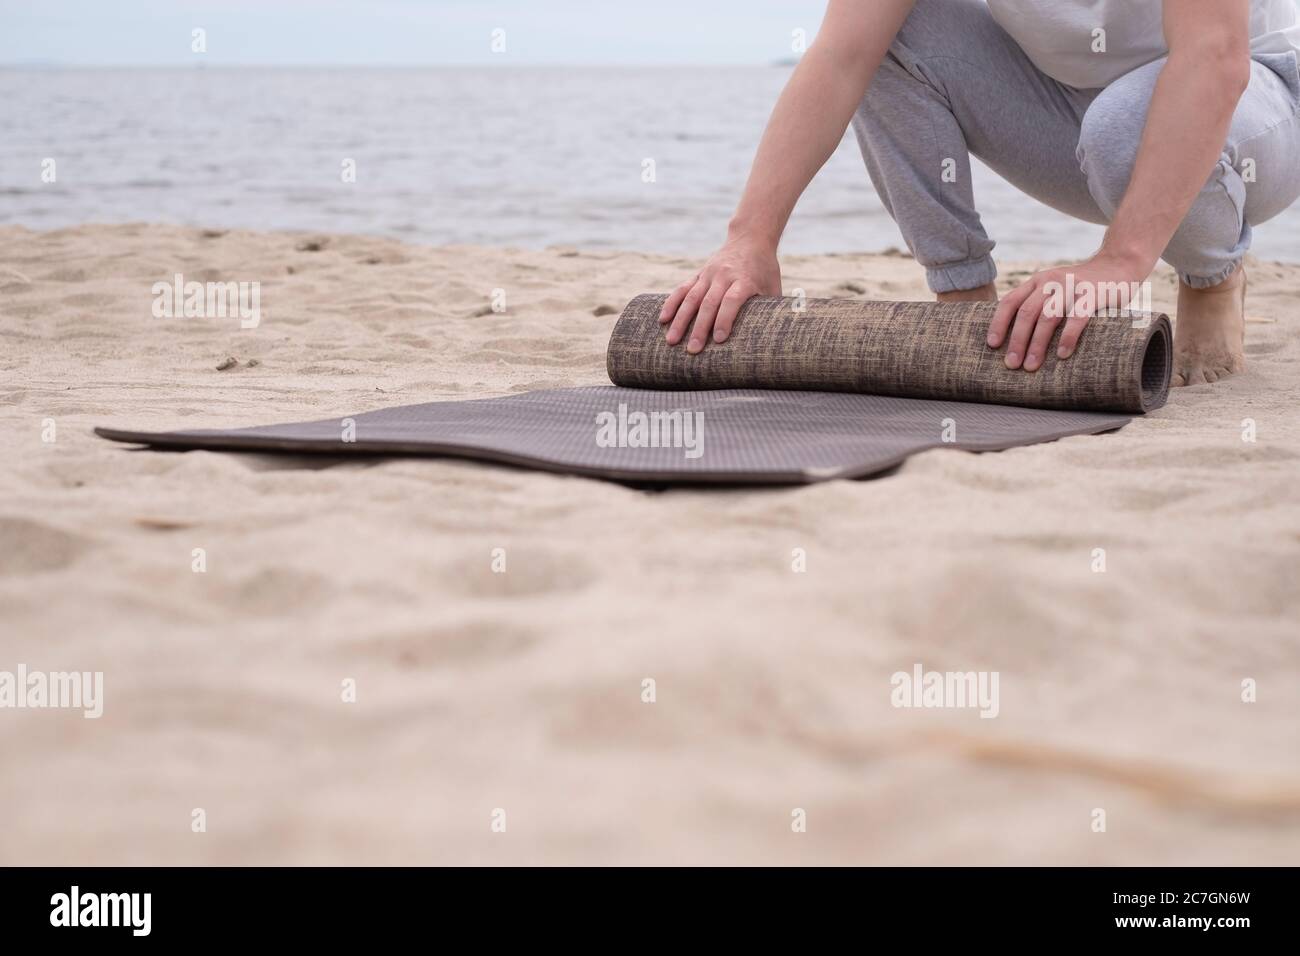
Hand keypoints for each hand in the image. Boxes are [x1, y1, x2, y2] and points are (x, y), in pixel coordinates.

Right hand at [660, 236, 781, 352]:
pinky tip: (663, 320)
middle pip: (709, 303)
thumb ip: (770, 309)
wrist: (750, 239)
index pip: (732, 300)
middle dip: (699, 328)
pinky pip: (682, 289)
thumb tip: (773, 340)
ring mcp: (708, 274)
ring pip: (691, 298)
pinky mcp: (699, 275)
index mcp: (744, 279)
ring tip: (671, 341)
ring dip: (680, 320)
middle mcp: (724, 276)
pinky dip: (671, 304)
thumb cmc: (765, 270)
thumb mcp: (773, 286)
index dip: (724, 319)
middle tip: (693, 350)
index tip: (718, 339)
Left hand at [987, 253, 1149, 370]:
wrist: (1118, 265)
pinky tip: (1061, 354)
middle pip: (1026, 313)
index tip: (992, 345)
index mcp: (1037, 282)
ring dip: (1037, 344)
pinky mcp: (1093, 293)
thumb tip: (1014, 338)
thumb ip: (1038, 304)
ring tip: (1032, 365)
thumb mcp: (1055, 289)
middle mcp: (1051, 282)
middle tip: (1011, 364)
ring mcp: (1072, 286)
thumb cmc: (1081, 287)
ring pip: (1048, 317)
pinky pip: (1077, 318)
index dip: (999, 323)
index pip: (1010, 302)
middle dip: (1017, 341)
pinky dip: (1067, 337)